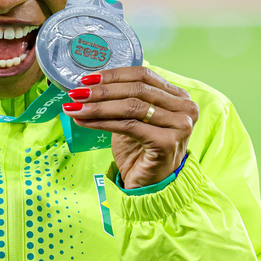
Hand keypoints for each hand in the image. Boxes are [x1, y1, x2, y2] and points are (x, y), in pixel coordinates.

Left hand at [61, 67, 198, 188]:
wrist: (150, 185)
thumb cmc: (140, 150)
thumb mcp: (133, 118)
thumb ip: (123, 98)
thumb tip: (90, 83)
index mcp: (179, 96)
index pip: (143, 75)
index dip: (113, 75)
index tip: (87, 78)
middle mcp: (185, 108)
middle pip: (136, 89)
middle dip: (102, 91)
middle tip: (76, 93)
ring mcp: (180, 125)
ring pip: (131, 107)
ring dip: (98, 107)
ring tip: (75, 107)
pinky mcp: (167, 142)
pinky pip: (129, 126)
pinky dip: (102, 122)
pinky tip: (84, 121)